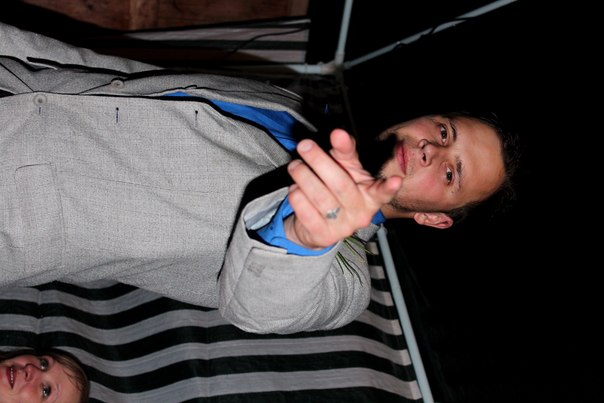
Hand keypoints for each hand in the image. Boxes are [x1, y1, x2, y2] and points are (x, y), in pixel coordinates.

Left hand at [284, 128, 401, 248]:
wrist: (317, 224)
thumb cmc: (336, 189)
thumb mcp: (345, 168)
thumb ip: (344, 150)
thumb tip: (339, 133)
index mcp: (371, 196)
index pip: (382, 192)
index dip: (388, 187)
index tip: (396, 180)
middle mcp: (361, 214)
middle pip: (340, 184)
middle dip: (319, 161)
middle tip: (304, 145)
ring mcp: (343, 228)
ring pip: (319, 197)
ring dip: (303, 176)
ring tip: (295, 165)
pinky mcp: (324, 236)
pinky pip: (306, 212)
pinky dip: (296, 195)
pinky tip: (295, 187)